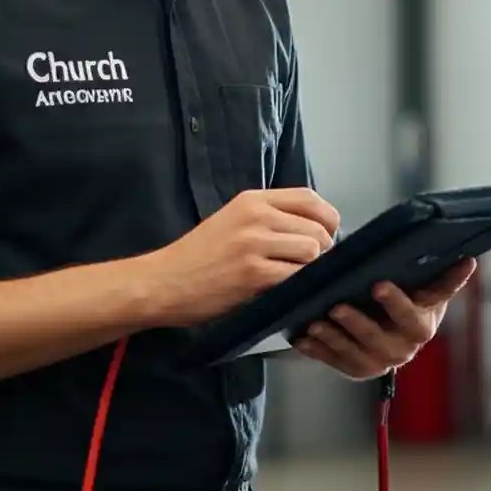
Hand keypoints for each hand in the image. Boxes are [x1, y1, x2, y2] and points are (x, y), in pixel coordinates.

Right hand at [141, 188, 340, 328]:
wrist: (163, 282)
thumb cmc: (197, 257)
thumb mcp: (231, 221)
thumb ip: (267, 219)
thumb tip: (312, 230)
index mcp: (252, 200)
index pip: (310, 198)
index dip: (327, 219)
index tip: (325, 237)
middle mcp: (256, 215)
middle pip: (317, 227)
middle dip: (323, 251)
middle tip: (309, 267)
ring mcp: (254, 243)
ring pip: (313, 251)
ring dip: (312, 269)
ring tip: (295, 279)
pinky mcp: (253, 273)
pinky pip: (297, 275)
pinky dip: (299, 286)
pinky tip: (285, 291)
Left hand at [294, 259, 476, 379]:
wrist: (396, 326)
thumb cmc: (412, 299)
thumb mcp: (428, 288)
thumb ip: (443, 278)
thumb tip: (469, 261)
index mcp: (422, 325)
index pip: (412, 314)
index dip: (397, 302)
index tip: (379, 285)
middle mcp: (404, 348)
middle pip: (380, 339)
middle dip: (358, 323)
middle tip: (338, 306)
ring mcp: (379, 362)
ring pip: (354, 353)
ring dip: (333, 338)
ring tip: (315, 322)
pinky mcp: (356, 370)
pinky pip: (334, 362)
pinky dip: (317, 351)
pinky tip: (302, 337)